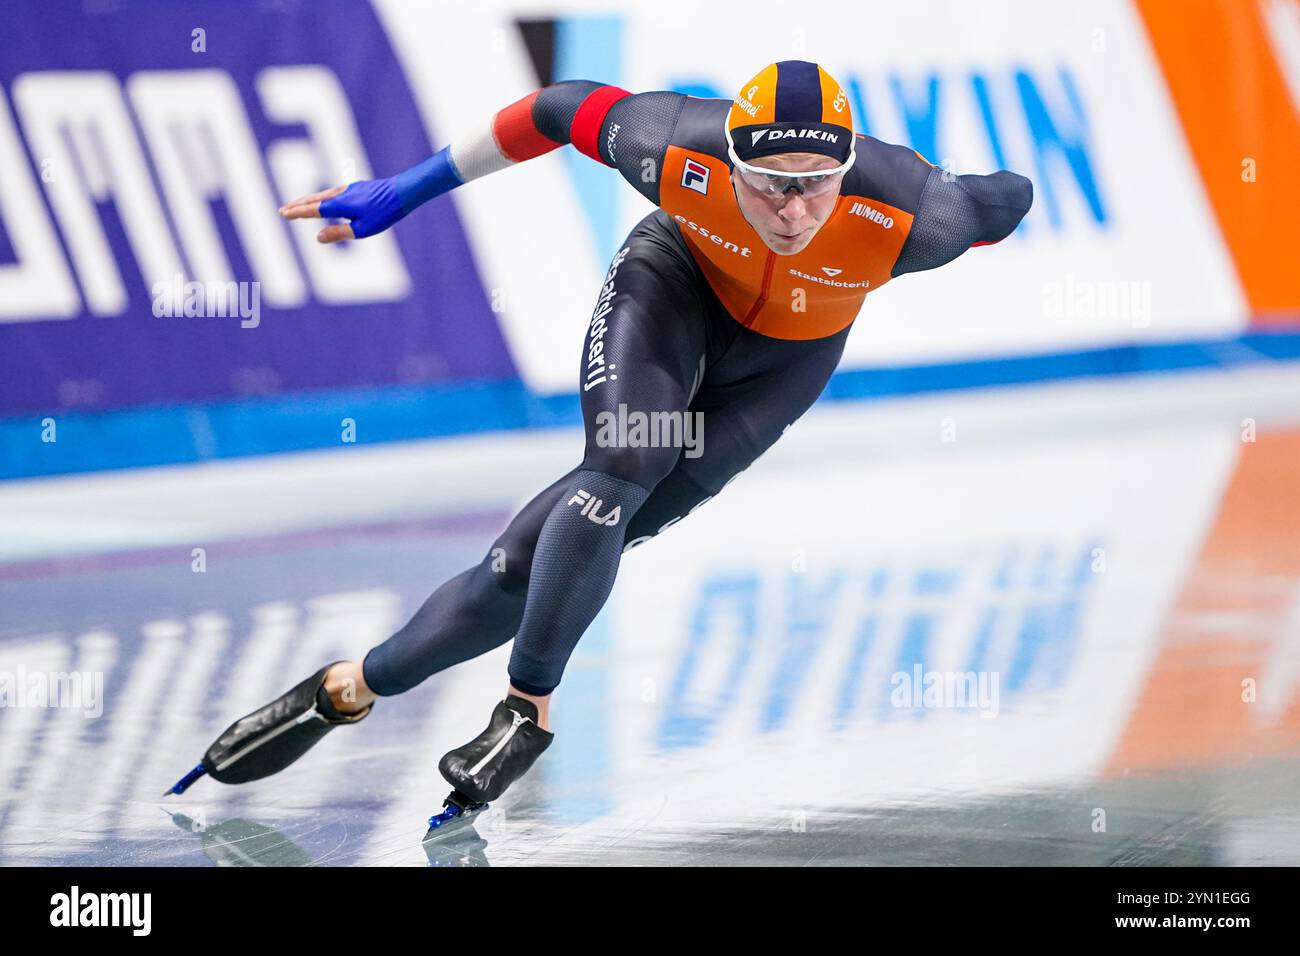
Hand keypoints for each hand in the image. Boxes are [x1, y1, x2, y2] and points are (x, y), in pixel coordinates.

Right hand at [278, 177, 404, 242]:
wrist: (401, 192)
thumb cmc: (383, 213)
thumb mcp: (361, 229)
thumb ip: (338, 233)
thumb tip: (317, 237)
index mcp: (339, 205)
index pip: (312, 209)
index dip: (297, 212)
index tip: (283, 214)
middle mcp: (340, 194)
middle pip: (313, 200)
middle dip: (297, 205)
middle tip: (283, 210)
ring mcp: (348, 189)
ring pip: (322, 195)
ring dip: (308, 200)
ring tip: (298, 205)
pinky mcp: (356, 188)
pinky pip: (332, 193)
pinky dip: (321, 197)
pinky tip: (324, 200)